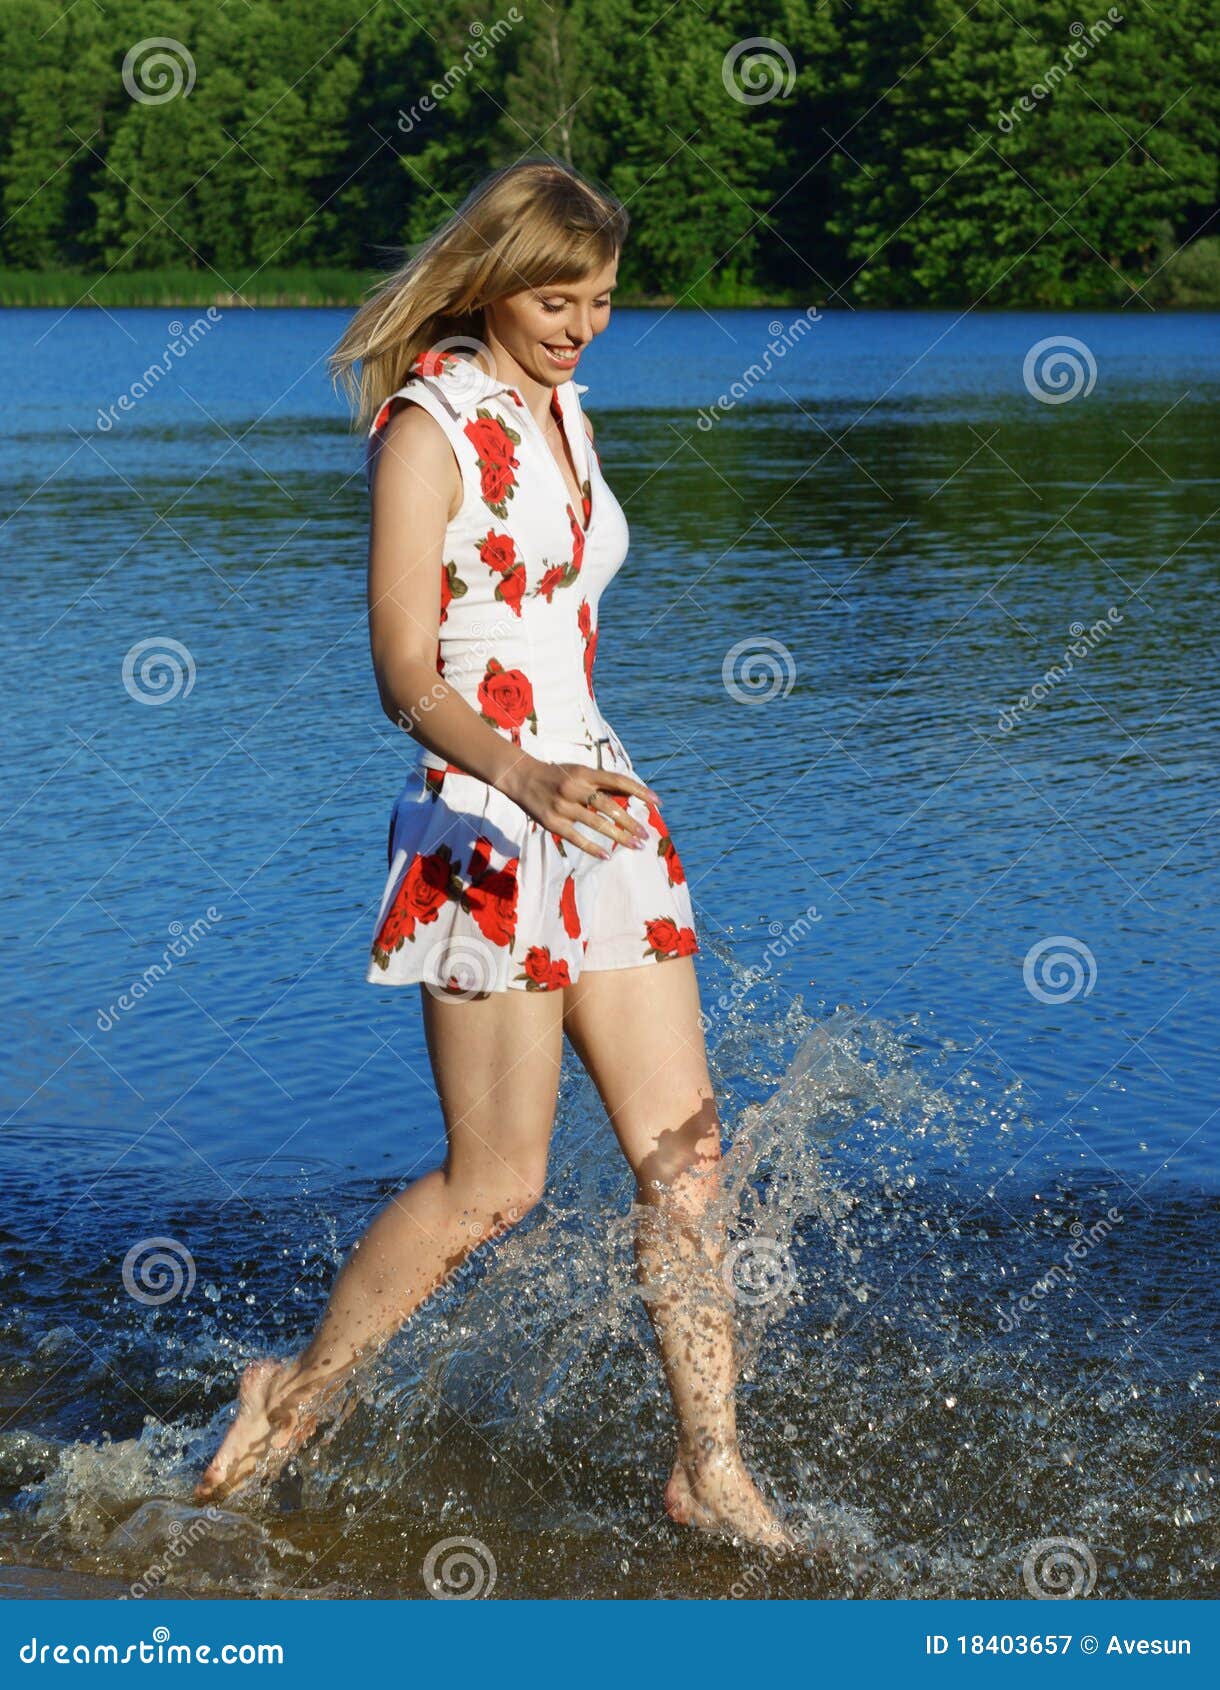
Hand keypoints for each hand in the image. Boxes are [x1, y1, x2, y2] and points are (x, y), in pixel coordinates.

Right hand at [499, 756, 659, 859]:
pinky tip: (607, 856)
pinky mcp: (552, 822)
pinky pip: (576, 838)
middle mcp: (574, 788)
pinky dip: (593, 848)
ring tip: (635, 845)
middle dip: (630, 822)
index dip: (640, 791)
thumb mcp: (580, 772)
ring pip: (597, 823)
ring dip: (618, 836)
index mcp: (585, 773)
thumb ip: (603, 783)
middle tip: (646, 834)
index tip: (658, 803)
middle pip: (609, 806)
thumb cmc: (557, 775)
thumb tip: (632, 794)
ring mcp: (563, 806)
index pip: (618, 781)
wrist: (521, 777)